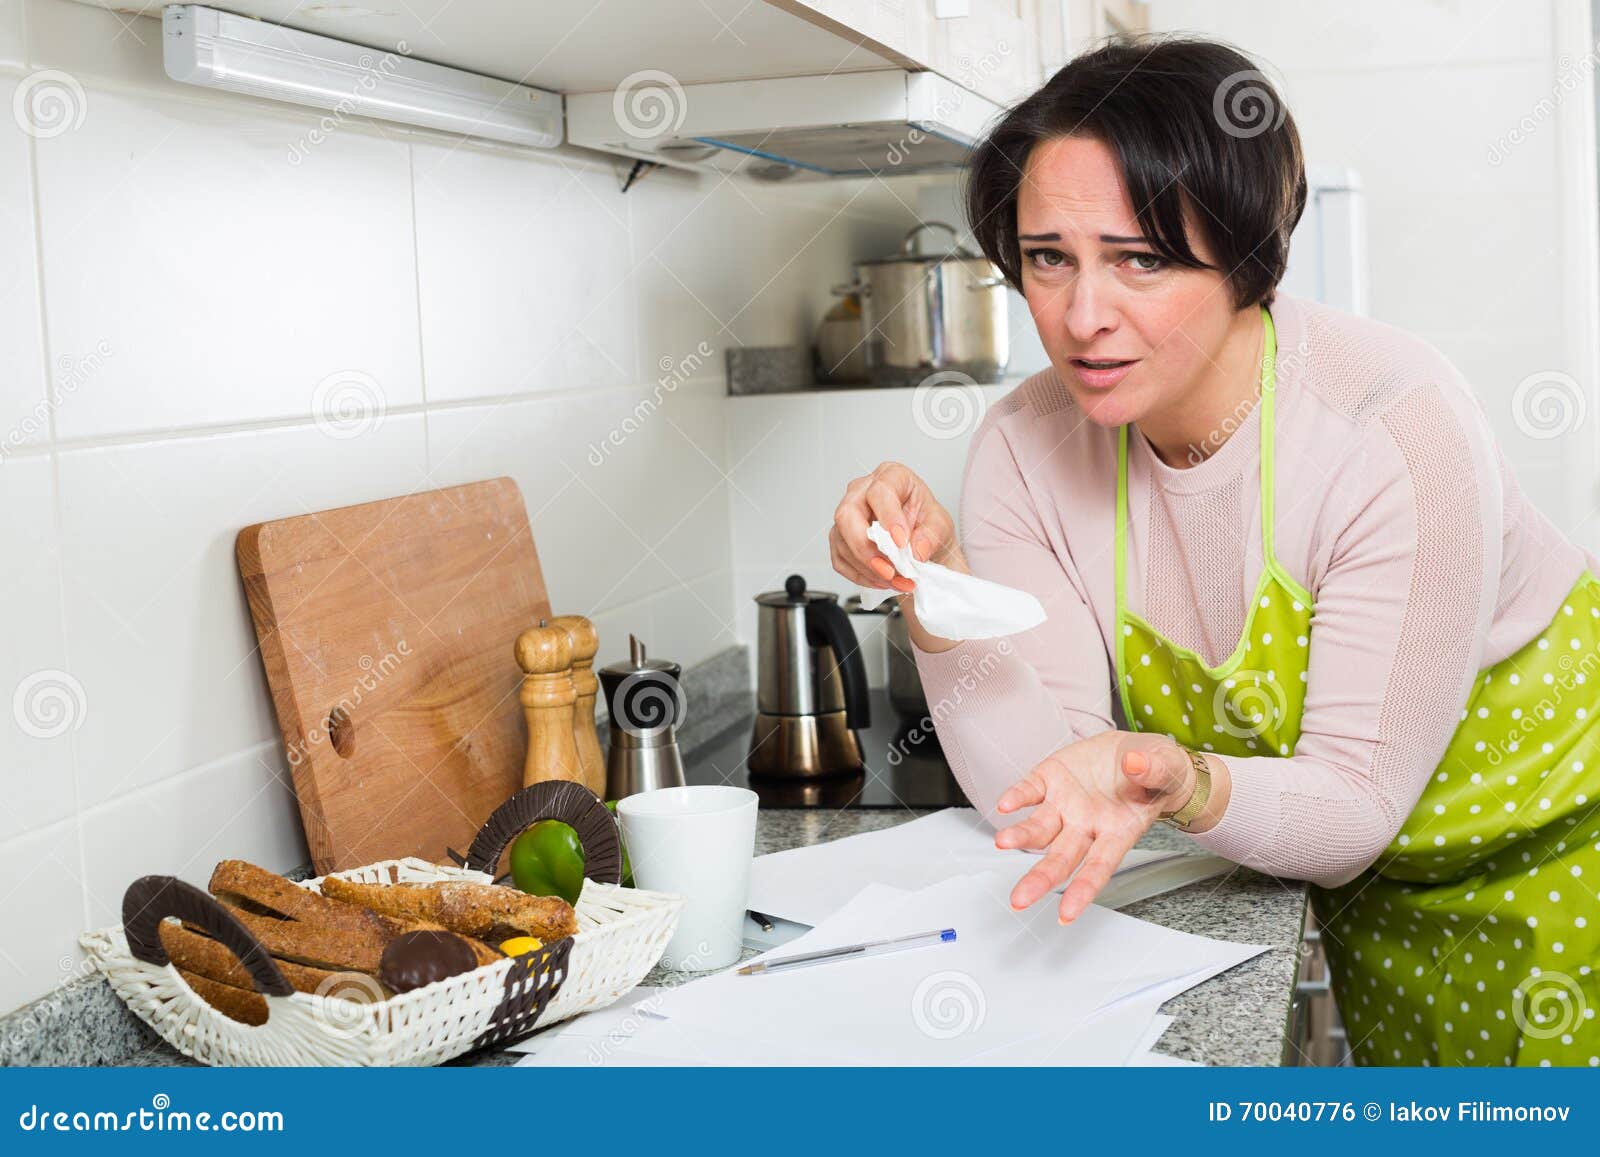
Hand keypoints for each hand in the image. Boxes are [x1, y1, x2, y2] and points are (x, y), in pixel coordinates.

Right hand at [829, 461, 960, 595]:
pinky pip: (840, 560)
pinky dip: (861, 576)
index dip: (888, 517)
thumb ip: (930, 536)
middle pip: (847, 515)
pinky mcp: (840, 538)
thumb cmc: (926, 524)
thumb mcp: (940, 526)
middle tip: (890, 570)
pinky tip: (882, 580)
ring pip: (842, 542)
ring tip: (896, 580)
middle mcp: (862, 492)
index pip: (880, 491)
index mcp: (890, 477)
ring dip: (868, 569)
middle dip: (867, 548)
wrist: (921, 543)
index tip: (901, 542)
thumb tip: (917, 550)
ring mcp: (847, 515)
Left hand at [994, 731, 1196, 924]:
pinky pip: (1031, 790)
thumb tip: (1134, 763)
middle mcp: (1086, 824)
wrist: (1137, 753)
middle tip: (1020, 899)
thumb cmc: (1154, 774)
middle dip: (1041, 879)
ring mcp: (1066, 803)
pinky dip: (1018, 796)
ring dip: (1022, 836)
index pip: (1099, 866)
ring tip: (1004, 841)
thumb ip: (1153, 770)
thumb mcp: (1165, 768)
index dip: (1083, 889)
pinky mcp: (1051, 779)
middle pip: (1061, 857)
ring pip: (1040, 827)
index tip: (1066, 915)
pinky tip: (1005, 804)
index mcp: (1118, 831)